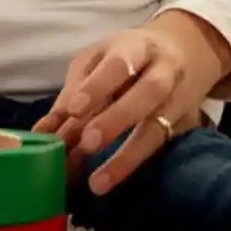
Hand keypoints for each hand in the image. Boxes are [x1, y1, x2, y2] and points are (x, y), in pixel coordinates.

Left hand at [32, 10, 230, 194]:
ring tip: (98, 183)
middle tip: (87, 144)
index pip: (119, 64)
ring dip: (126, 158)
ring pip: (158, 129)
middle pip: (147, 94)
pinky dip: (132, 164)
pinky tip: (109, 180)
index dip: (97, 86)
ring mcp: (179, 101)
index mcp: (138, 47)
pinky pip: (161, 148)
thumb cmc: (128, 55)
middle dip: (116, 120)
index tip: (74, 110)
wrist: (186, 50)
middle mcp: (165, 72)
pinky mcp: (185, 127)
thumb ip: (74, 89)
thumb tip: (44, 131)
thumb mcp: (98, 57)